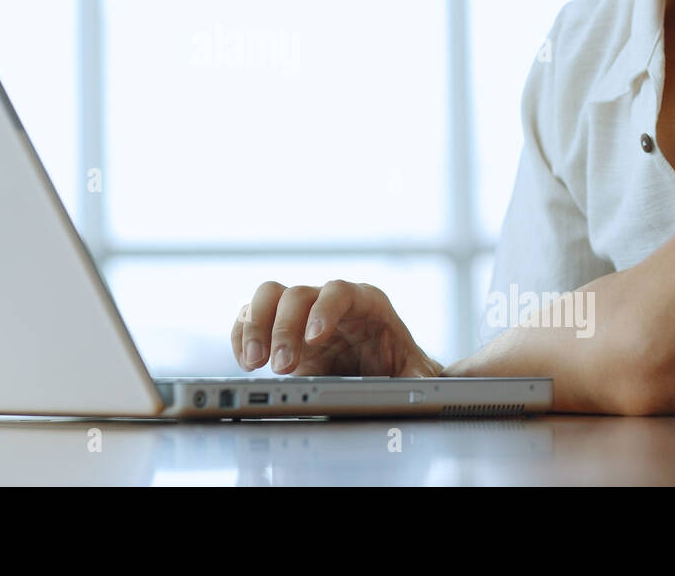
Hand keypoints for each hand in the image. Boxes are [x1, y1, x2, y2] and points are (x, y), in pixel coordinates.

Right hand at [230, 280, 442, 376]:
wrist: (381, 371)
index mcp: (365, 302)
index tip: (314, 339)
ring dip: (255, 326)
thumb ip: (420, 377)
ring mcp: (300, 313)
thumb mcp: (415, 373)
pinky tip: (247, 361)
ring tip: (255, 363)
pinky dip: (242, 336)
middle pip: (297, 294)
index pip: (340, 291)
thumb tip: (432, 383)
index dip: (324, 310)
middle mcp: (328, 301)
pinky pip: (250, 318)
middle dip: (285, 328)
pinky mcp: (278, 329)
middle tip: (282, 366)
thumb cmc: (400, 364)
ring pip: (267, 297)